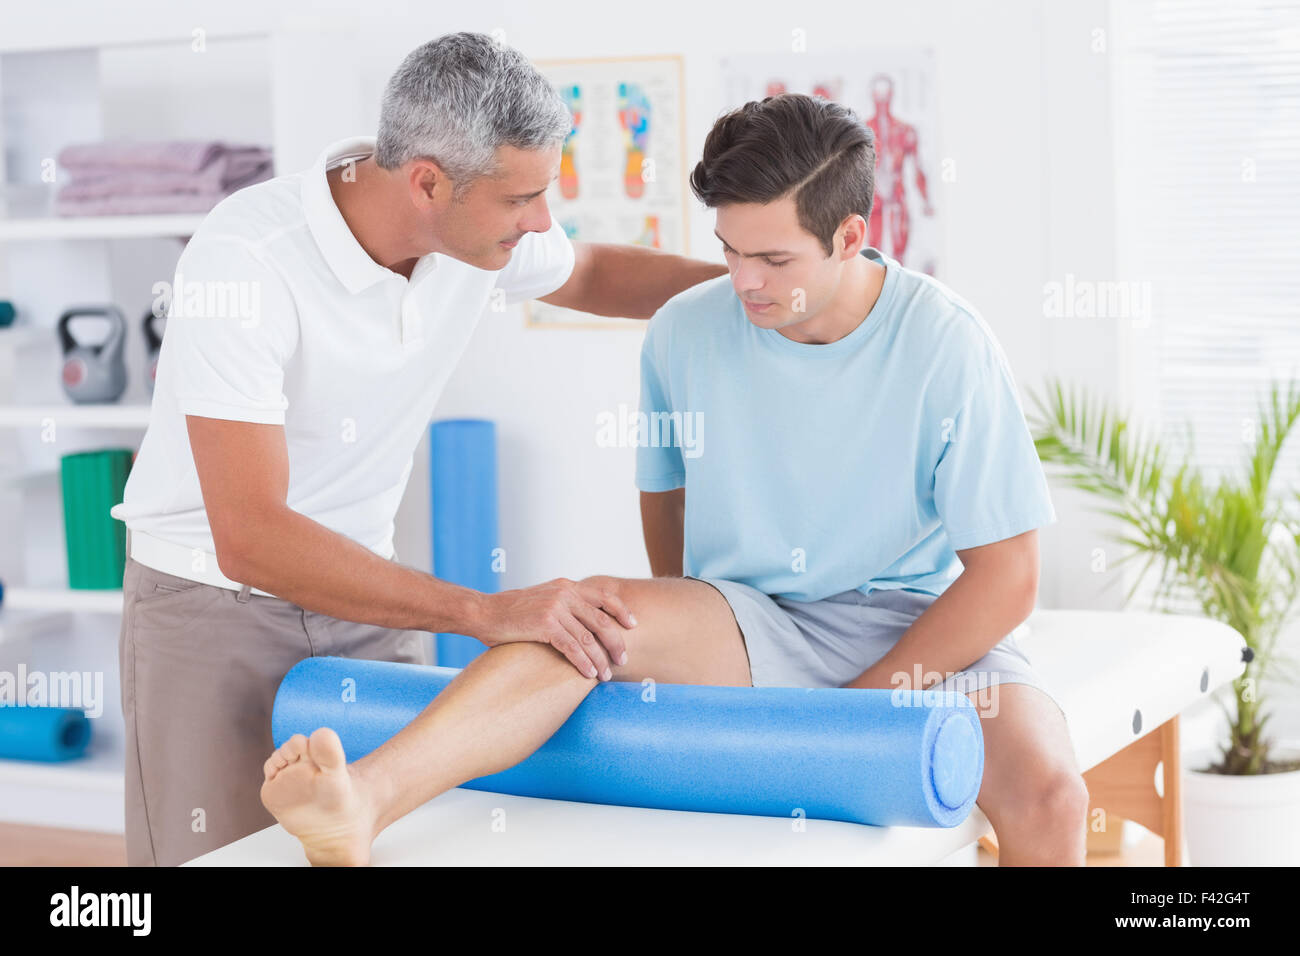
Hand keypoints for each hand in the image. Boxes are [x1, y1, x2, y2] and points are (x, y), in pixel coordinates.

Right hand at [478, 577, 635, 679]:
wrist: (483, 612)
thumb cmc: (512, 611)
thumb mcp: (543, 599)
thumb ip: (564, 605)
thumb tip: (584, 622)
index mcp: (567, 586)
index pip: (604, 596)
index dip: (622, 611)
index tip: (633, 625)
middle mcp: (565, 593)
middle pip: (602, 620)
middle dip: (616, 643)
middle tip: (623, 660)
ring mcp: (555, 608)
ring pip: (588, 638)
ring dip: (601, 659)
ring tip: (607, 675)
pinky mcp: (545, 625)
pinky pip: (572, 647)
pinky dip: (584, 662)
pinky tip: (589, 674)